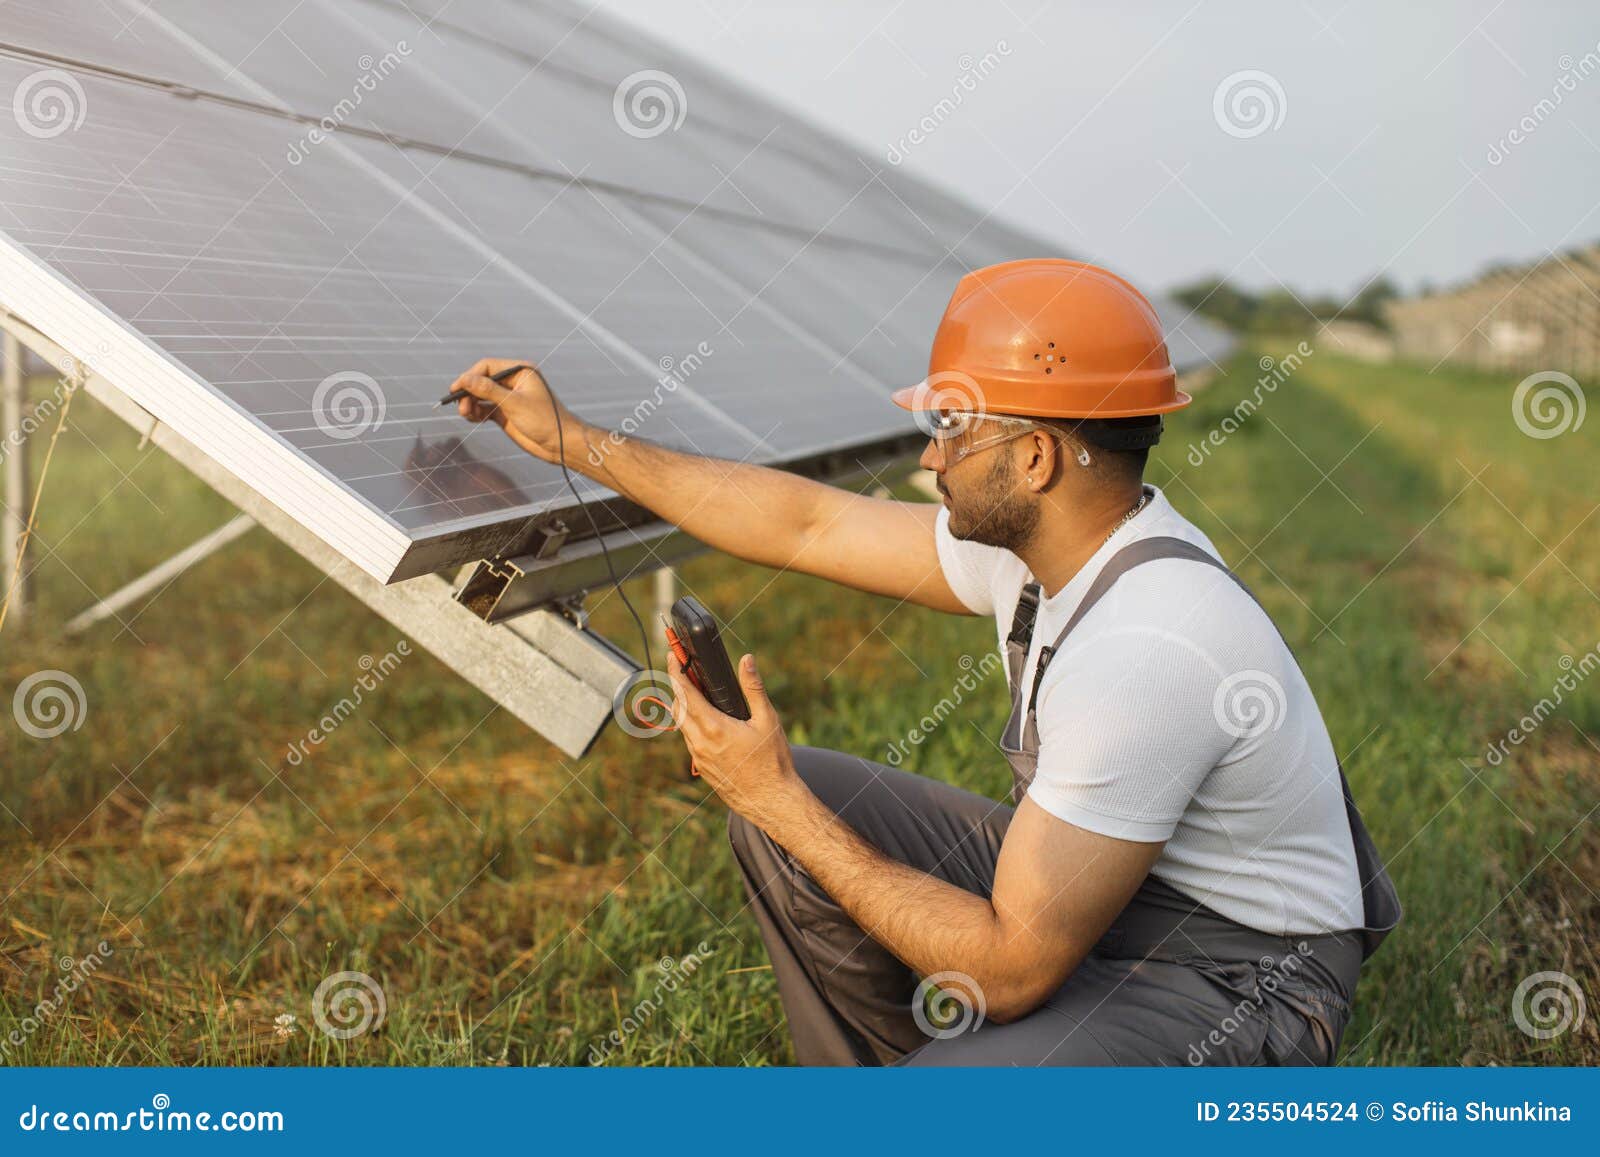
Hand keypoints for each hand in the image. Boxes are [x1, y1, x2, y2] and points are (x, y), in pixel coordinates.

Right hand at [446, 358, 581, 461]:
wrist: (560, 444)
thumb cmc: (545, 420)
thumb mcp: (514, 403)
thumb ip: (488, 390)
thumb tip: (465, 380)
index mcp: (520, 371)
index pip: (487, 367)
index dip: (470, 376)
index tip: (456, 389)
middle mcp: (513, 382)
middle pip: (481, 381)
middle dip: (469, 392)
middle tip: (461, 406)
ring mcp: (508, 398)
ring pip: (481, 396)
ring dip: (470, 403)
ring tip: (467, 414)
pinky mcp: (505, 413)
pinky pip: (484, 408)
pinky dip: (476, 412)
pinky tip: (473, 418)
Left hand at [667, 653, 805, 829]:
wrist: (772, 801)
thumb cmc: (773, 762)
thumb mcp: (767, 720)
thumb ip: (753, 688)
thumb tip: (746, 660)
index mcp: (713, 727)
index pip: (685, 693)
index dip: (675, 672)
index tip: (672, 656)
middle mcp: (700, 742)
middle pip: (678, 706)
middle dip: (678, 685)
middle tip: (683, 669)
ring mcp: (699, 757)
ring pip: (683, 725)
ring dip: (685, 705)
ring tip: (695, 691)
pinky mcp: (703, 768)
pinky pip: (690, 740)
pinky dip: (692, 724)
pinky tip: (706, 720)